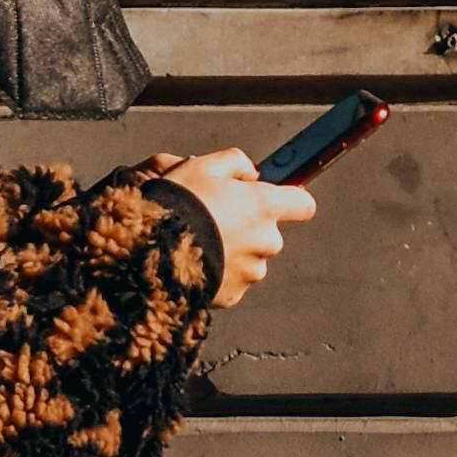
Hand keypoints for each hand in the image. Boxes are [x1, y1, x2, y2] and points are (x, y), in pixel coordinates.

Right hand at [149, 146, 314, 311]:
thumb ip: (236, 162)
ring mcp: (252, 271)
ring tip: (199, 241)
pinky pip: (233, 279)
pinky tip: (195, 261)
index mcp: (264, 206)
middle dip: (249, 226)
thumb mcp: (203, 166)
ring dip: (233, 250)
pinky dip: (219, 271)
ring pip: (250, 257)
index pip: (303, 204)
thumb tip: (251, 172)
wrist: (153, 253)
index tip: (281, 197)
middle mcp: (266, 241)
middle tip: (215, 217)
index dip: (292, 199)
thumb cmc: (179, 203)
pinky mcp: (235, 294)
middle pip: (269, 231)